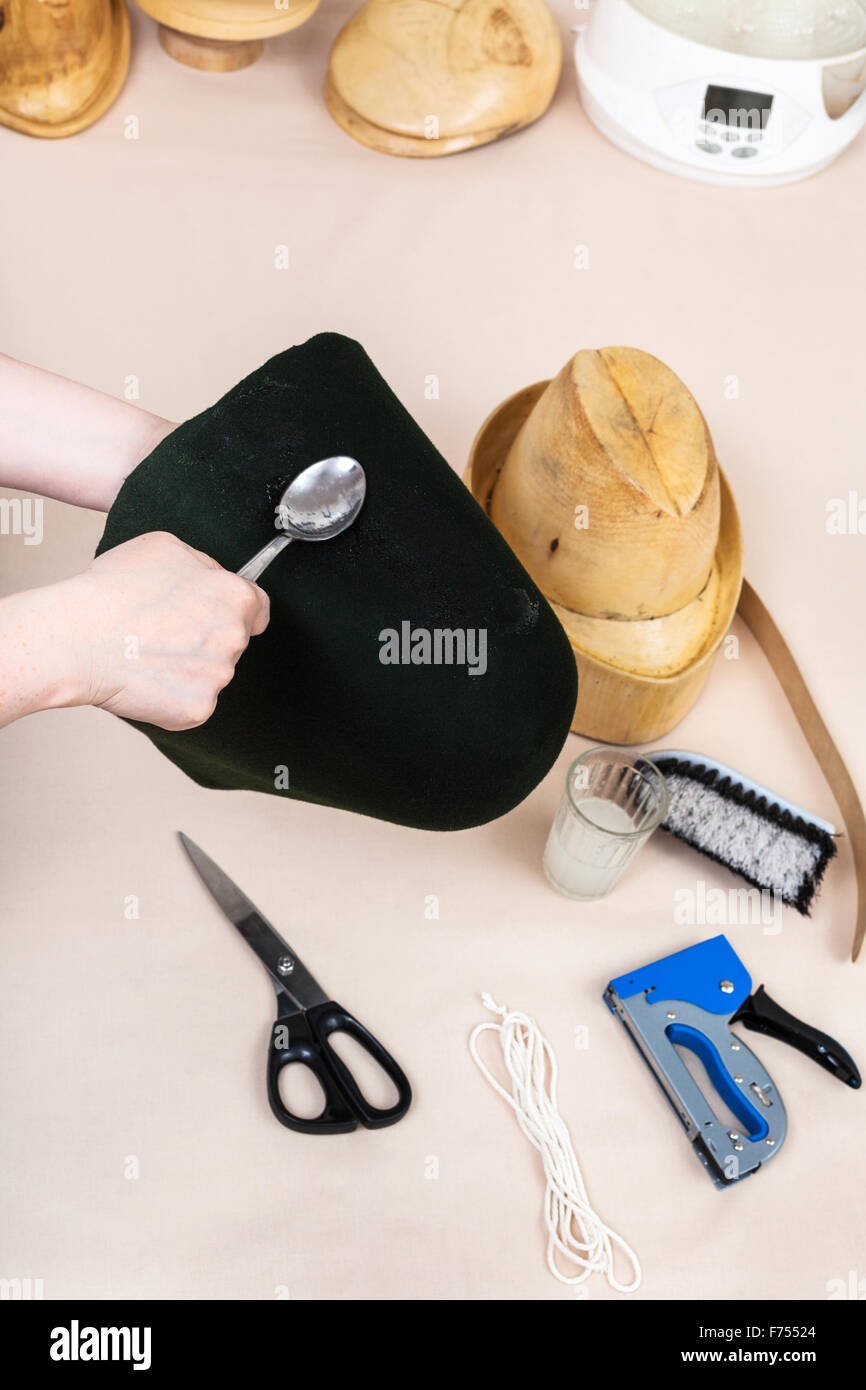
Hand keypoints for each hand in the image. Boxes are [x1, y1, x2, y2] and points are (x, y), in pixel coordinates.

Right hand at [0, 532, 269, 730]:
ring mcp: (218, 677)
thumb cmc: (114, 591)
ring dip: (187, 668)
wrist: (79, 638)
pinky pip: (191, 703)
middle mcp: (234, 638)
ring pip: (210, 674)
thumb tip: (212, 576)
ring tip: (146, 653)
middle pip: (232, 641)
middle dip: (206, 638)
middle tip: (164, 633)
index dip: (238, 611)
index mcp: (235, 596)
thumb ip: (202, 564)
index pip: (257, 608)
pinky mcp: (198, 708)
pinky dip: (171, 696)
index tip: (222, 616)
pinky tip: (145, 679)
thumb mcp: (165, 548)